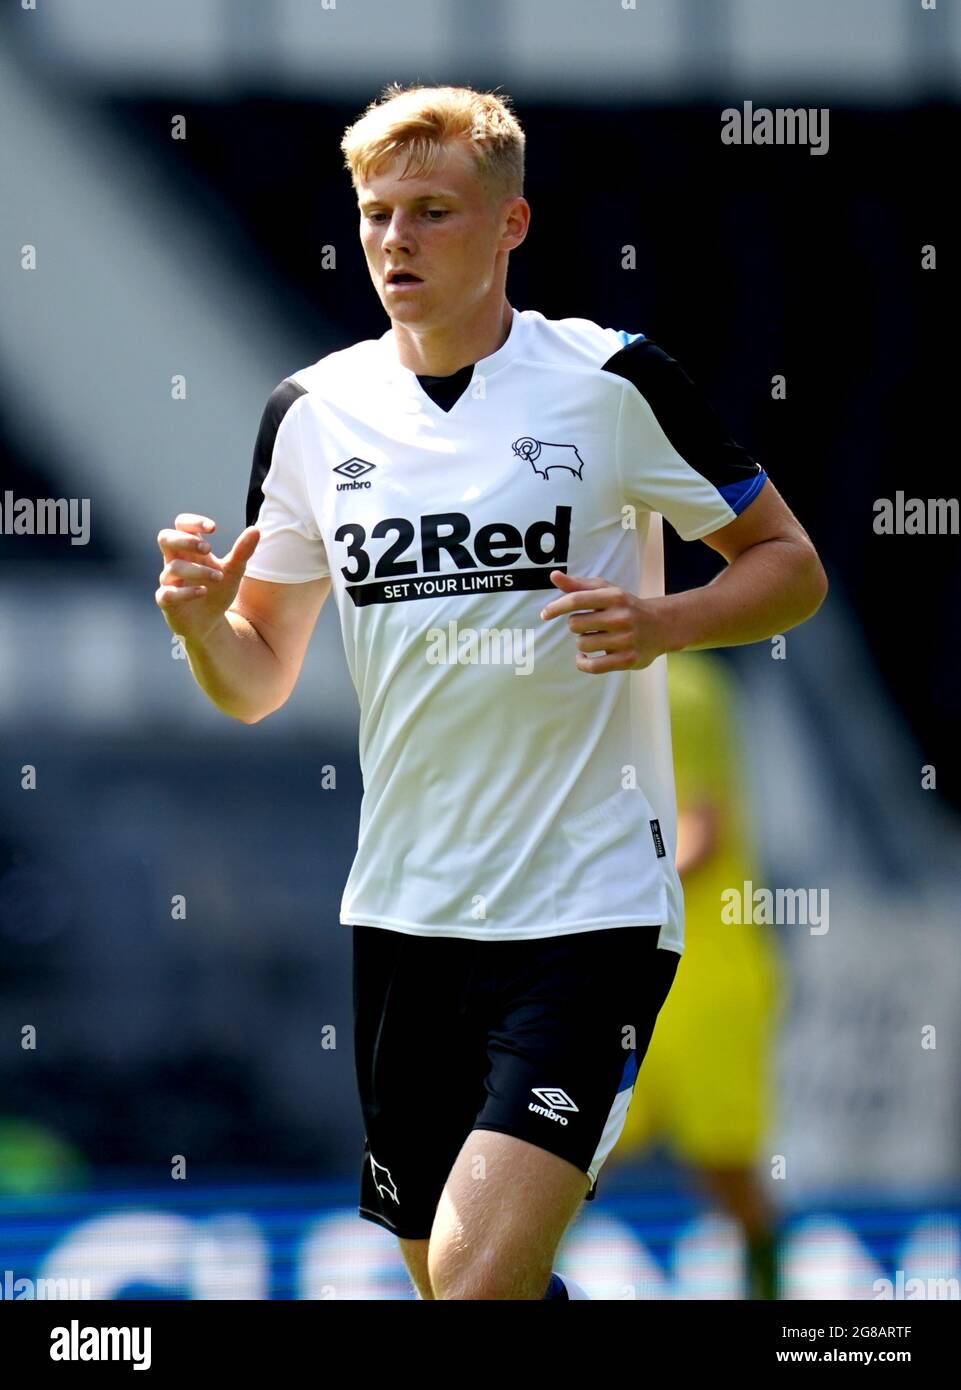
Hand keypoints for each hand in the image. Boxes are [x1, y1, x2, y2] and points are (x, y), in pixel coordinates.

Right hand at [155, 513, 260, 643]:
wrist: (210, 622)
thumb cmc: (218, 589)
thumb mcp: (234, 570)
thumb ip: (242, 551)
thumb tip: (256, 529)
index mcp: (189, 550)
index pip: (181, 525)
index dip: (193, 522)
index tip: (214, 528)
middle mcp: (175, 561)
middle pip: (165, 538)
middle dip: (185, 540)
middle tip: (208, 549)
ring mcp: (169, 581)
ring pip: (173, 567)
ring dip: (198, 570)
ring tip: (219, 577)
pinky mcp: (167, 601)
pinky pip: (167, 593)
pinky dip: (186, 592)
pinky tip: (204, 591)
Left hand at [539, 569, 668, 672]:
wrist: (662, 625)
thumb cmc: (626, 606)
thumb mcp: (607, 591)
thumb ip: (578, 585)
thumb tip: (554, 576)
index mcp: (614, 597)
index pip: (576, 600)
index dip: (556, 607)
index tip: (545, 614)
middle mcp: (621, 617)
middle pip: (575, 624)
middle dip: (576, 626)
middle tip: (590, 625)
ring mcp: (626, 640)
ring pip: (582, 644)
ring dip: (582, 643)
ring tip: (595, 638)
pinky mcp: (628, 660)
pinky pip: (592, 666)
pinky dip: (583, 663)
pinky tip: (584, 658)